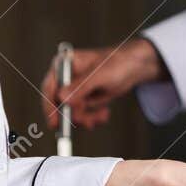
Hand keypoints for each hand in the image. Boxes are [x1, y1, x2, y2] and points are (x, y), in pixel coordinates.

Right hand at [41, 38, 163, 129]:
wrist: (134, 67)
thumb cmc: (117, 63)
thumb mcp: (99, 75)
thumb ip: (81, 87)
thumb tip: (62, 98)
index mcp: (64, 64)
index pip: (50, 87)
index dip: (50, 106)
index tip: (54, 122)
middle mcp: (66, 77)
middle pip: (59, 103)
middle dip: (73, 115)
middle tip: (87, 122)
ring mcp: (74, 89)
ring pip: (71, 112)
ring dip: (86, 117)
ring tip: (102, 116)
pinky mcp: (84, 98)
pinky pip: (82, 113)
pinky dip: (92, 117)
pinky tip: (104, 114)